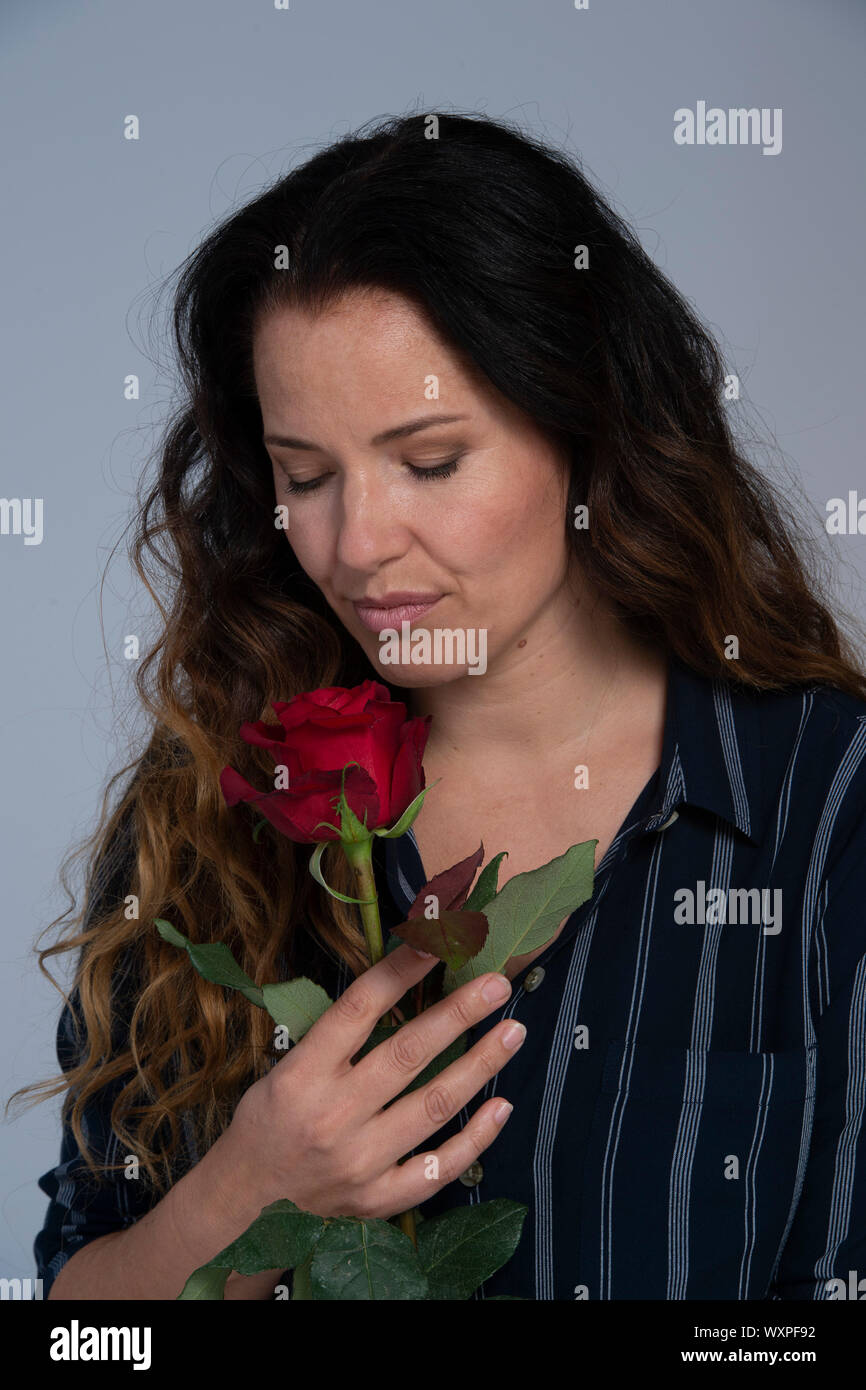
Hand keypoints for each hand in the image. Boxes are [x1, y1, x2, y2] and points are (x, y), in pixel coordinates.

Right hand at [216, 943, 523, 1221]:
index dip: (402, 970)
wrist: (245, 1199)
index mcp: (304, 1073)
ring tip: (513, 1032)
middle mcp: (333, 1114)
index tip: (437, 942)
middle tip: (497, 984)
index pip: (360, 1008)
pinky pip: (437, 1169)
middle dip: (458, 1013)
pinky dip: (475, 1139)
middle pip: (408, 1053)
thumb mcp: (287, 1065)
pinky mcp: (377, 1199)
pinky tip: (501, 1107)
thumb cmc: (270, 1119)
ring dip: (480, 1066)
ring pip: (434, 1106)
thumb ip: (339, 1035)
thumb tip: (403, 982)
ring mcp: (359, 1161)